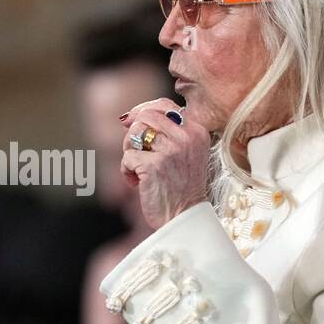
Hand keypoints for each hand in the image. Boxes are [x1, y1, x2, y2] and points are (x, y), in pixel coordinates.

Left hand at [120, 98, 210, 229]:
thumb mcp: (184, 153)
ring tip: (137, 168)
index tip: (130, 123)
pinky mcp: (155, 165)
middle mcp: (187, 136)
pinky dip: (126, 171)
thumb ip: (165, 132)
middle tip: (136, 153)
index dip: (143, 111)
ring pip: (135, 133)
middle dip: (133, 133)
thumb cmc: (181, 186)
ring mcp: (172, 150)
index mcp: (197, 131)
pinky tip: (136, 183)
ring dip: (129, 151)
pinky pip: (128, 157)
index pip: (164, 106)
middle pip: (145, 116)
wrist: (185, 217)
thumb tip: (127, 118)